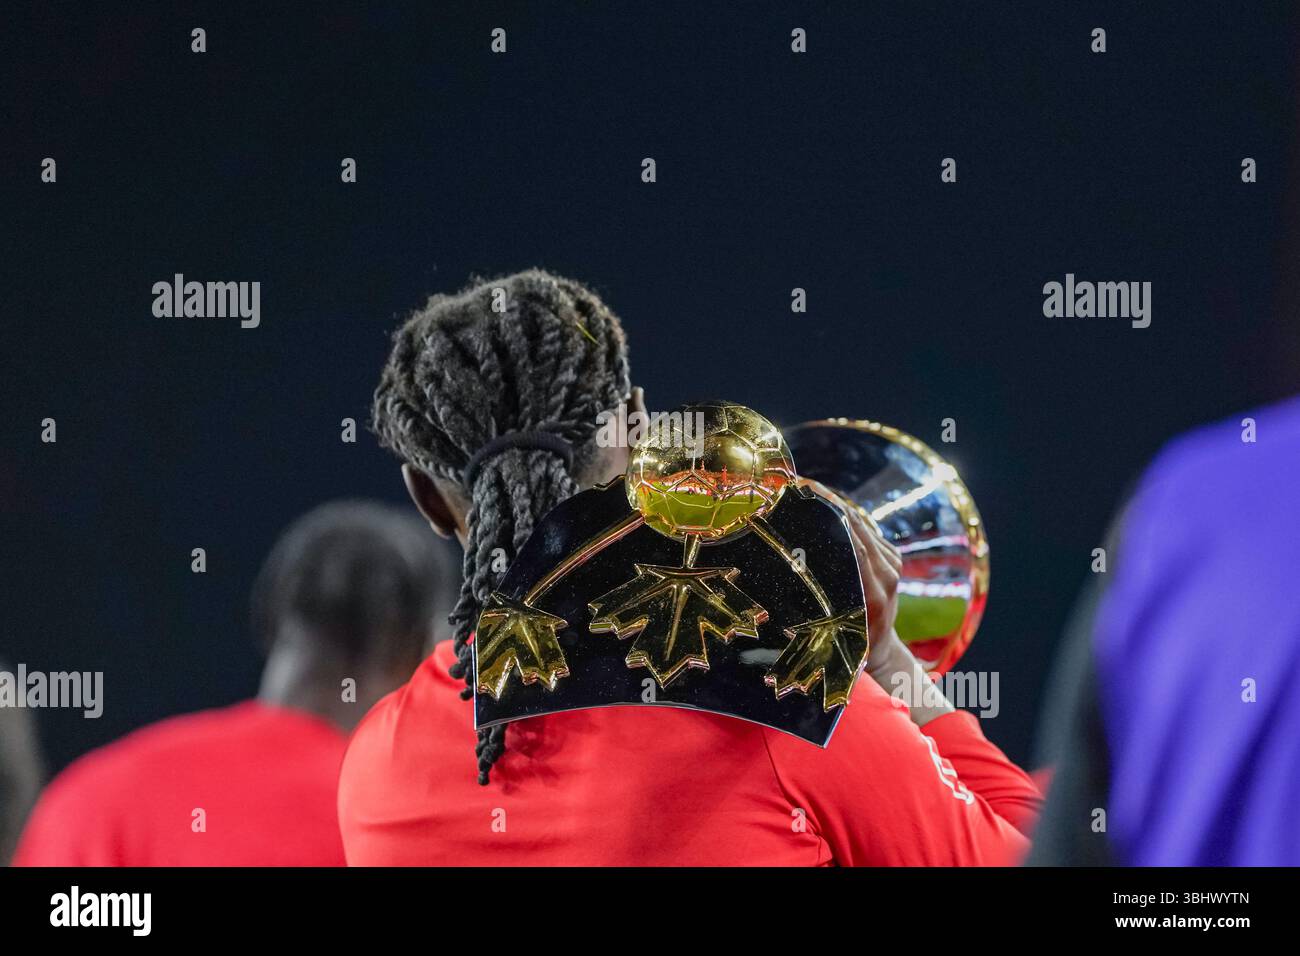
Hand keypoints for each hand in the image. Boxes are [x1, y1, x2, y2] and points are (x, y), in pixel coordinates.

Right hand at [799, 478, 952, 723]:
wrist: (882, 650)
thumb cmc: (850, 643)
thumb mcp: (832, 627)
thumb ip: (821, 600)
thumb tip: (791, 564)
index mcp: (874, 591)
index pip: (852, 540)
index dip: (829, 513)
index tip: (803, 494)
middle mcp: (889, 572)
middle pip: (857, 525)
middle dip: (827, 501)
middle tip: (798, 484)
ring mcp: (894, 563)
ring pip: (862, 523)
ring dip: (835, 503)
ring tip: (807, 488)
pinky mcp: (894, 556)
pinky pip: (867, 530)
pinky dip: (845, 515)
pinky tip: (824, 503)